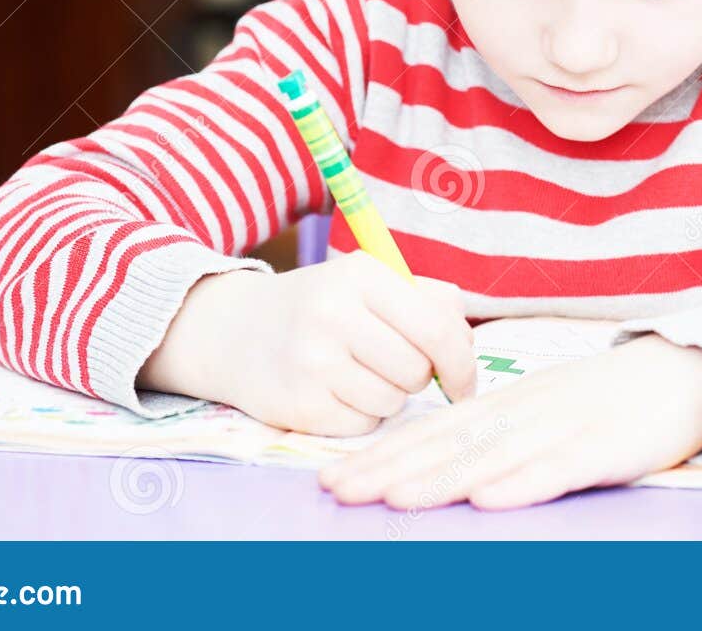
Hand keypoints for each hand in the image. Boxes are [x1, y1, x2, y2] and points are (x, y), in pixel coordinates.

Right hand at [139, 252, 476, 435]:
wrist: (235, 332)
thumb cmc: (323, 307)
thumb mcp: (370, 283)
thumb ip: (428, 301)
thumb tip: (466, 345)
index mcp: (361, 275)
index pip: (437, 328)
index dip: (462, 362)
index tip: (464, 381)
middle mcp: (333, 314)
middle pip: (416, 371)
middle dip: (417, 377)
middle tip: (393, 365)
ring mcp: (312, 362)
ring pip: (392, 402)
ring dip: (388, 396)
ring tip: (358, 373)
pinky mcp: (298, 405)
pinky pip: (363, 426)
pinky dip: (361, 415)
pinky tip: (335, 391)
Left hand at [318, 334, 701, 509]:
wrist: (684, 372)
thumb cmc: (606, 398)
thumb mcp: (542, 406)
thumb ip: (493, 429)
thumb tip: (432, 460)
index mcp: (507, 403)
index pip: (434, 429)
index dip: (383, 452)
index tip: (333, 475)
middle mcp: (526, 411)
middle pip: (451, 442)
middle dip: (392, 468)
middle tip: (338, 491)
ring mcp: (566, 426)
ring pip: (494, 455)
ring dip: (442, 478)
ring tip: (394, 498)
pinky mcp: (608, 446)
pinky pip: (561, 467)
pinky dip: (523, 483)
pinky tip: (490, 500)